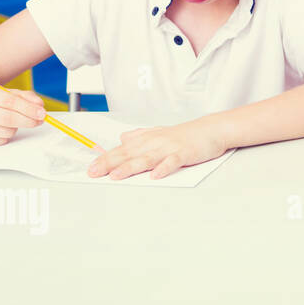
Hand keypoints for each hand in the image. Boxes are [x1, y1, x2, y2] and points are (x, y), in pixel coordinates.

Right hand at [0, 83, 44, 147]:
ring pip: (7, 132)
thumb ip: (27, 97)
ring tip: (11, 122)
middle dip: (28, 121)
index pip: (9, 102)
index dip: (28, 109)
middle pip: (7, 118)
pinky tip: (1, 129)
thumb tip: (39, 106)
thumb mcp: (10, 93)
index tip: (42, 113)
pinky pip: (1, 141)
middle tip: (40, 121)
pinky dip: (7, 136)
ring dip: (16, 128)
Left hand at [88, 122, 228, 179]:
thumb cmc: (187, 134)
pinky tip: (155, 176)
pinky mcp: (185, 154)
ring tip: (116, 176)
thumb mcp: (160, 132)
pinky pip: (173, 162)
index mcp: (148, 139)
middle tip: (95, 173)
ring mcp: (170, 148)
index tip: (91, 168)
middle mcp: (155, 143)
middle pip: (130, 154)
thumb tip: (123, 138)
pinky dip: (164, 168)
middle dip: (110, 163)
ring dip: (131, 167)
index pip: (122, 150)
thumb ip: (140, 136)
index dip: (105, 159)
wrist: (212, 129)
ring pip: (147, 158)